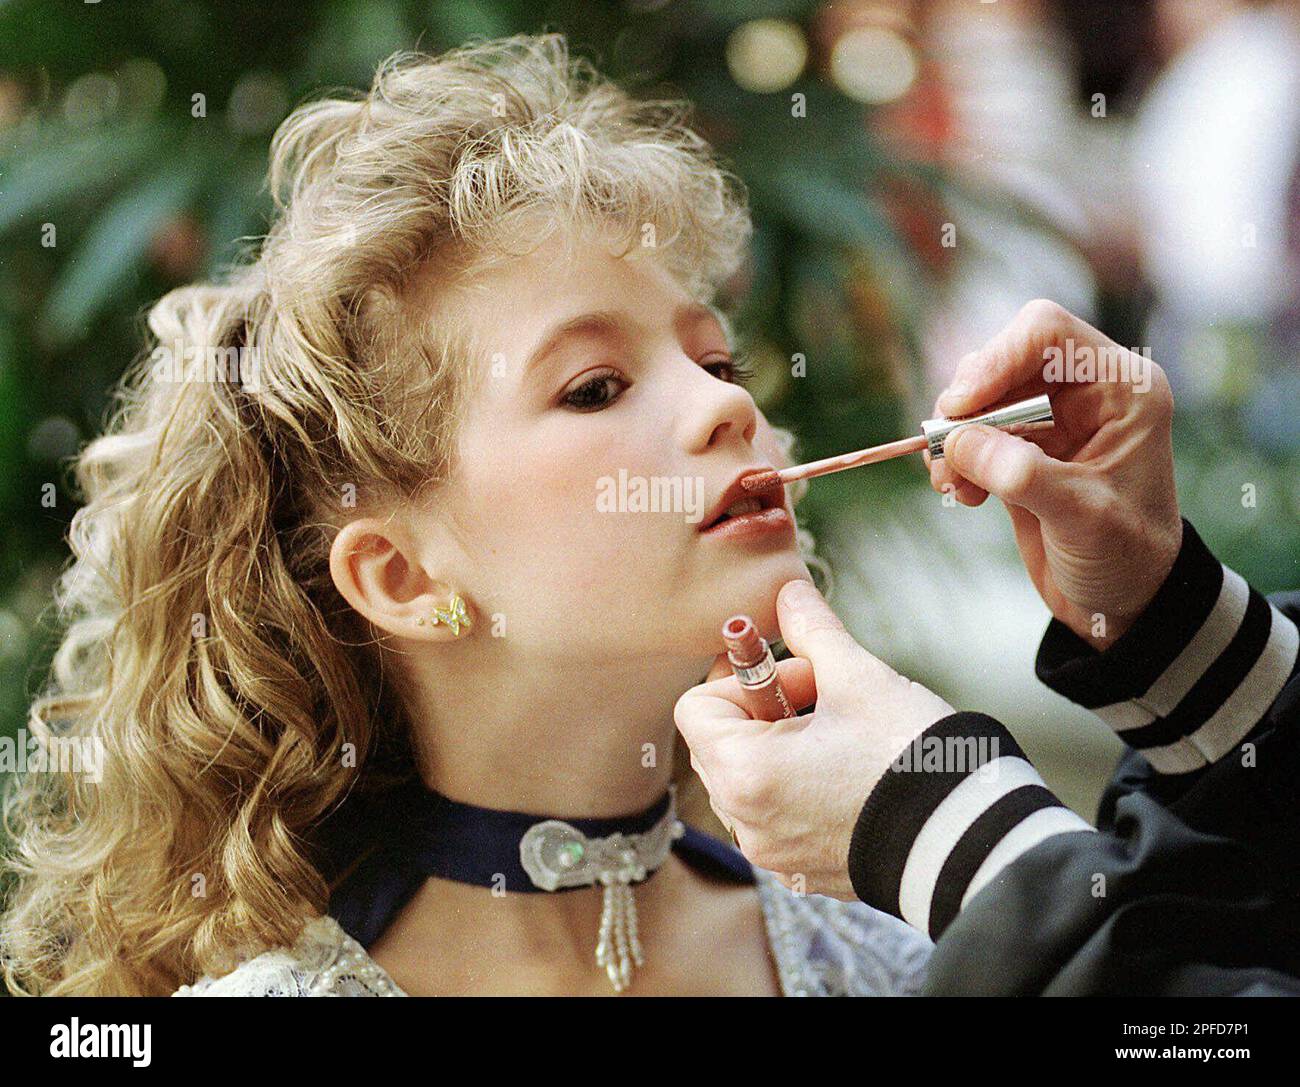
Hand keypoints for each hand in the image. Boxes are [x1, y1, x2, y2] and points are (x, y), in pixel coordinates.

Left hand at [675, 578, 953, 898]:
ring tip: (840, 737)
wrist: (970, 840)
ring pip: (748, 778)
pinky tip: (850, 775)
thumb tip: (788, 593)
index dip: (744, 678)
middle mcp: (746, 822)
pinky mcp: (801, 870)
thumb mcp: (858, 677)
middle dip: (763, 710)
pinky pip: (776, 814)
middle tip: (823, 699)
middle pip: (718, 742)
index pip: (696, 706)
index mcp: (744, 774)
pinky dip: (798, 786)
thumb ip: (812, 630)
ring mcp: (773, 853)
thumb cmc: (910, 758)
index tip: (799, 676)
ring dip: (780, 747)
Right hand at [929, 300, 1182, 648]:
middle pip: (1003, 359)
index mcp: (1120, 387)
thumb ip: (1023, 476)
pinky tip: (961, 494)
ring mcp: (1050, 419)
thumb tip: (959, 442)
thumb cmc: (1126, 557)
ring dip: (954, 436)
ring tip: (951, 484)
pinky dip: (954, 458)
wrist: (1124, 602)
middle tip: (946, 453)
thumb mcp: (1083, 518)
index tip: (960, 407)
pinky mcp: (1020, 448)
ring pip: (980, 395)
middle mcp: (1085, 391)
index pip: (1046, 332)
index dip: (996, 360)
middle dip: (967, 405)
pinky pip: (971, 432)